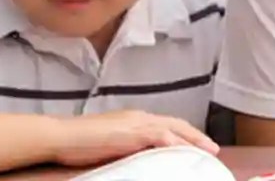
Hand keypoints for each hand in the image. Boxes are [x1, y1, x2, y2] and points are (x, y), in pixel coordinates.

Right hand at [52, 109, 218, 166]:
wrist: (61, 136)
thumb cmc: (78, 143)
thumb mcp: (108, 143)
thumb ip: (126, 147)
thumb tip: (139, 156)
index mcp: (133, 119)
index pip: (165, 124)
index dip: (184, 134)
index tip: (199, 144)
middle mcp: (137, 117)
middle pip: (176, 124)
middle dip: (196, 136)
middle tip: (213, 149)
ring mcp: (134, 123)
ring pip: (172, 128)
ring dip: (192, 139)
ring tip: (208, 151)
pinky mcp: (129, 132)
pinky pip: (159, 136)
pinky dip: (174, 142)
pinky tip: (184, 150)